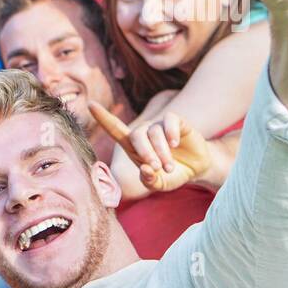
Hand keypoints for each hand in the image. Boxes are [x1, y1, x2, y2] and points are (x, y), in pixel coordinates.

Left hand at [90, 102, 211, 192]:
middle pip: (135, 135)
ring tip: (169, 167)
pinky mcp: (176, 122)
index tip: (90, 104)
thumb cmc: (171, 175)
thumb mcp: (160, 184)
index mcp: (133, 147)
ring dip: (162, 152)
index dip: (103, 117)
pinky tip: (176, 144)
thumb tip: (145, 169)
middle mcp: (144, 133)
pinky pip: (169, 121)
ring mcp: (159, 126)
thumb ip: (150, 180)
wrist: (196, 168)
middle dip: (145, 152)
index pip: (115, 129)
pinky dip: (171, 133)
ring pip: (154, 133)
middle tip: (156, 167)